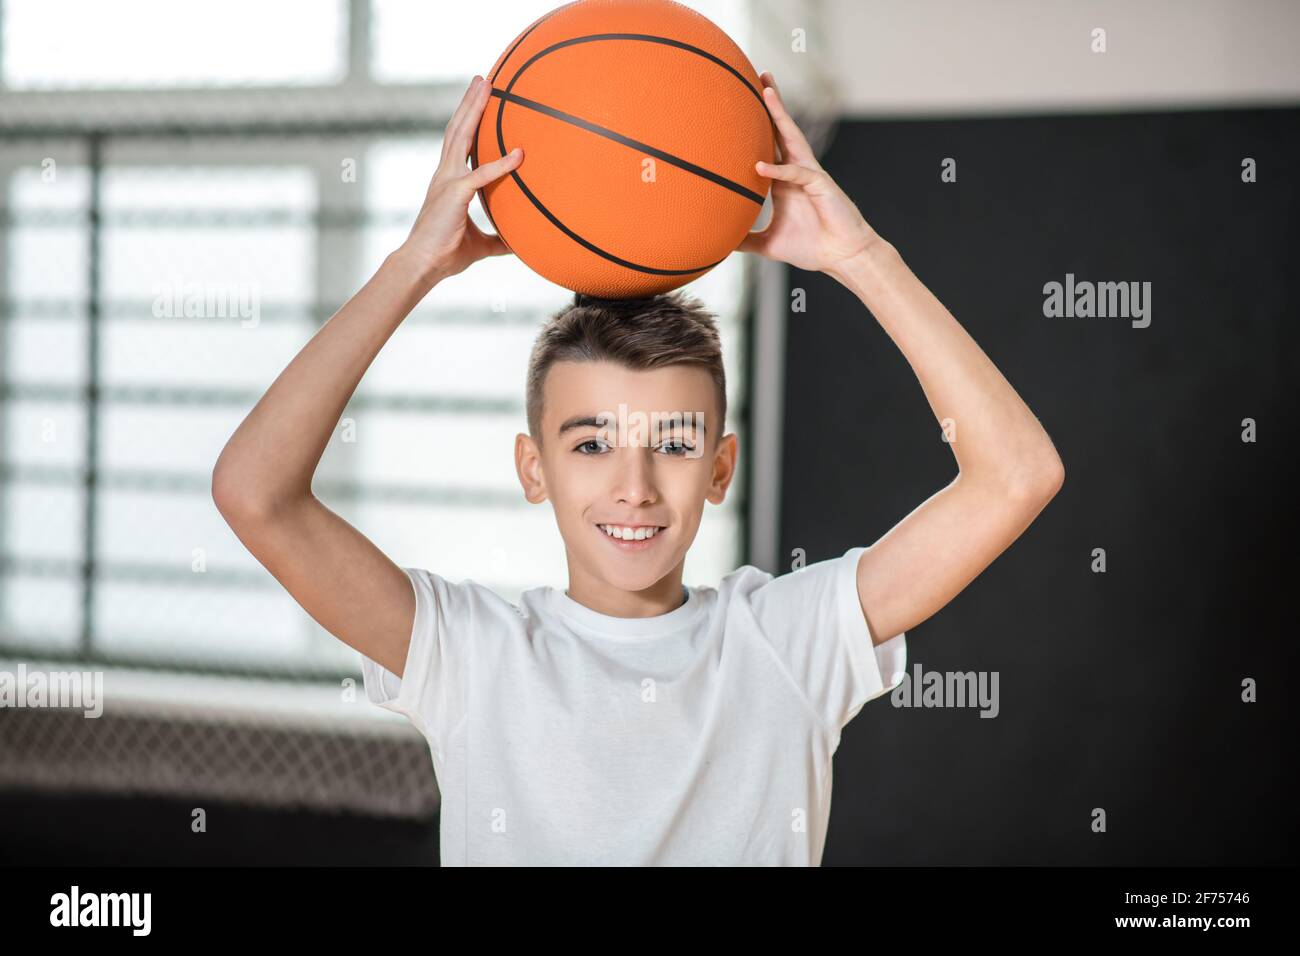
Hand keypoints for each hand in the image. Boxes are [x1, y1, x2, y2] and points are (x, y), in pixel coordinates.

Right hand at [399, 75, 523, 282]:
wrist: (423, 265)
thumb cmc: (447, 255)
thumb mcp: (481, 245)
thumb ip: (499, 239)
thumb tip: (520, 243)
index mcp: (449, 181)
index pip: (458, 143)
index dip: (468, 120)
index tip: (478, 101)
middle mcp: (445, 174)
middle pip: (457, 129)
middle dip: (470, 102)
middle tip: (483, 79)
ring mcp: (447, 181)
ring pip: (461, 137)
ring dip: (475, 110)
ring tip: (487, 86)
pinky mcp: (454, 194)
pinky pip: (481, 175)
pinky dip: (501, 164)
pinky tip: (519, 154)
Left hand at [739, 72, 881, 276]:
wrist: (841, 256)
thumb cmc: (811, 248)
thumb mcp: (769, 244)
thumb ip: (746, 240)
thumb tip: (720, 244)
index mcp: (783, 180)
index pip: (767, 146)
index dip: (756, 126)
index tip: (740, 106)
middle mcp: (796, 170)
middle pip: (781, 131)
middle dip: (771, 104)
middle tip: (759, 77)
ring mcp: (809, 174)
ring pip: (793, 138)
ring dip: (779, 115)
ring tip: (767, 92)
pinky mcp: (821, 185)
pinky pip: (797, 173)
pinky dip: (778, 170)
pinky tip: (759, 167)